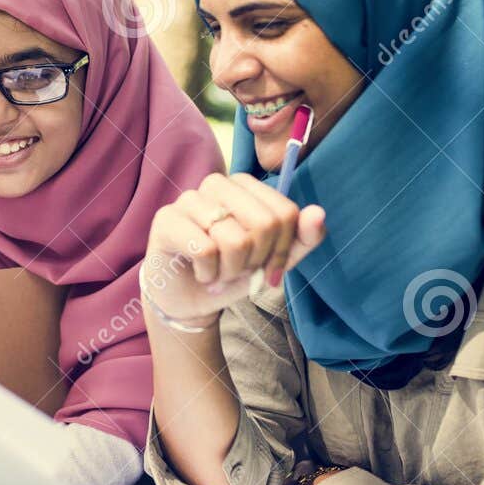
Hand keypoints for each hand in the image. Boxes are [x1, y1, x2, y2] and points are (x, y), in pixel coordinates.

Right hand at [143, 172, 326, 324]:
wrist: (191, 300)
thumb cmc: (232, 272)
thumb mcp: (274, 260)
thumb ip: (302, 238)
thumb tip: (318, 212)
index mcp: (245, 185)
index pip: (285, 213)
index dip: (281, 251)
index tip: (267, 268)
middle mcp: (216, 184)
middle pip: (264, 223)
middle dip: (257, 261)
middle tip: (240, 271)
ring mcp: (188, 200)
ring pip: (234, 239)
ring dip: (232, 270)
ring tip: (220, 273)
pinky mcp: (166, 220)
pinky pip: (205, 249)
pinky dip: (210, 274)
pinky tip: (201, 273)